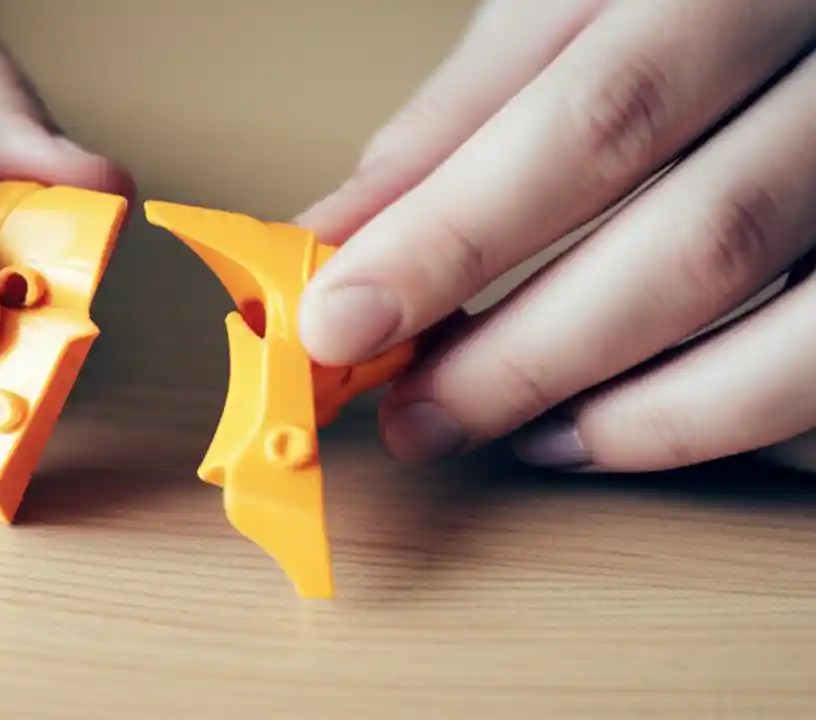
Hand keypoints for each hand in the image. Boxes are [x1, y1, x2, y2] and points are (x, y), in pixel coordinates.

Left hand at [297, 0, 814, 471]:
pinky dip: (722, 423)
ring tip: (513, 434)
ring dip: (630, 412)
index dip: (458, 236)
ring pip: (790, 332)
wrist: (799, 4)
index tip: (343, 321)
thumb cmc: (683, 0)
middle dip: (529, 352)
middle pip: (699, 241)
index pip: (597, 121)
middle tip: (416, 415)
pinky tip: (614, 427)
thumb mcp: (571, 9)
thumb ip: (463, 117)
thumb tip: (338, 236)